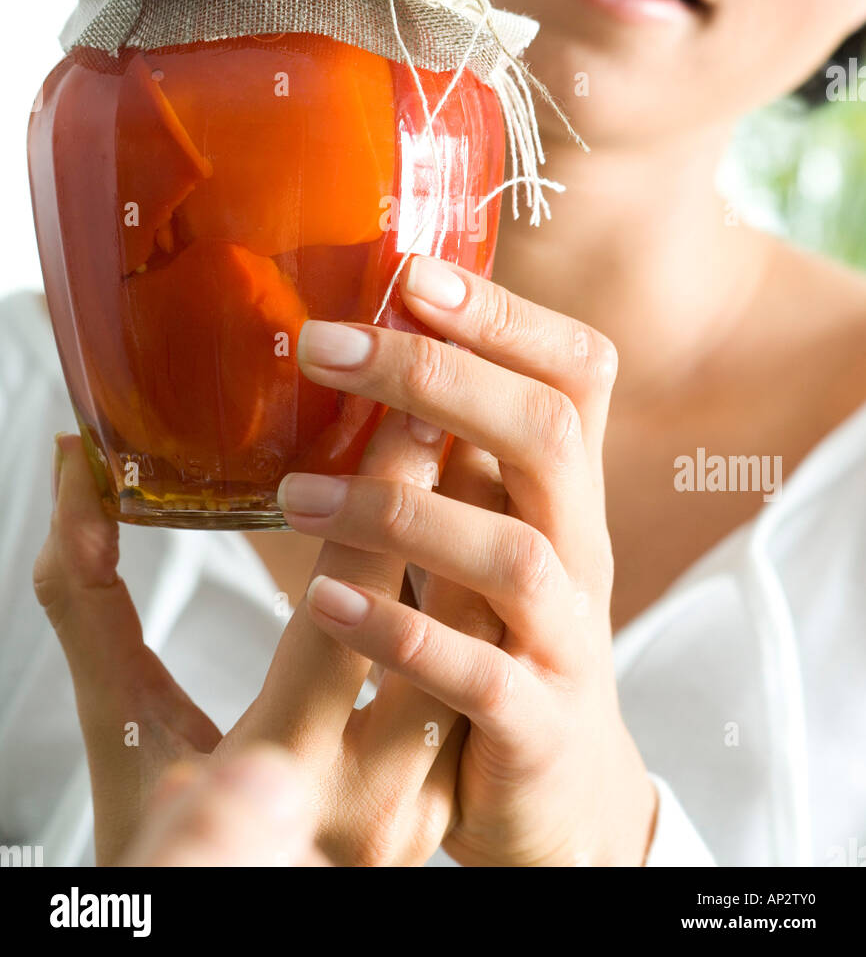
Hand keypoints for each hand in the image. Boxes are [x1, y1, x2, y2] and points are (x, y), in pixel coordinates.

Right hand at [33, 404, 481, 866]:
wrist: (223, 933)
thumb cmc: (158, 868)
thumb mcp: (117, 736)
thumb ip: (92, 609)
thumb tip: (77, 480)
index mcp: (280, 769)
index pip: (349, 604)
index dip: (378, 497)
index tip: (404, 406)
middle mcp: (370, 800)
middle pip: (443, 624)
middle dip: (448, 509)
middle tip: (451, 415)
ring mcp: (421, 815)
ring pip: (478, 656)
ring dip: (470, 559)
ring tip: (468, 471)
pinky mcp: (443, 818)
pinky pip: (476, 696)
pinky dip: (472, 619)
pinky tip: (459, 561)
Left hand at [281, 253, 657, 866]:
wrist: (562, 789)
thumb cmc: (503, 633)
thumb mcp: (491, 524)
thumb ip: (452, 451)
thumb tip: (364, 342)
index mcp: (565, 490)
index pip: (575, 373)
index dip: (505, 316)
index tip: (412, 273)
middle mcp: (580, 548)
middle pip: (547, 436)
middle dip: (438, 378)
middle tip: (325, 349)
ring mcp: (566, 637)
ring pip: (513, 554)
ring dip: (399, 509)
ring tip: (292, 494)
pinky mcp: (536, 723)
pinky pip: (480, 675)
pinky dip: (401, 632)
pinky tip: (322, 601)